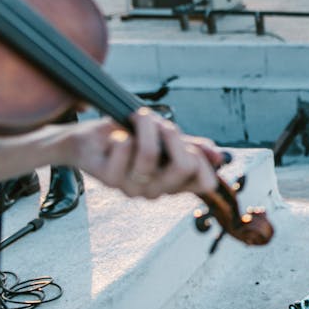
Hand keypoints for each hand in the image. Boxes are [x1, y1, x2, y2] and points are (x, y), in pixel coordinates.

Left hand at [70, 107, 221, 198]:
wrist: (89, 140)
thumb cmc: (129, 137)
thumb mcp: (165, 139)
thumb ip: (192, 147)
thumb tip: (219, 155)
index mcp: (174, 182)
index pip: (205, 182)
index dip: (202, 159)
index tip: (188, 143)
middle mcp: (156, 190)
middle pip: (183, 166)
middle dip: (174, 135)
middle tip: (162, 124)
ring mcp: (133, 188)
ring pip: (150, 155)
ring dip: (145, 127)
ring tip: (138, 118)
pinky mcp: (110, 180)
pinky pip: (125, 150)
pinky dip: (122, 134)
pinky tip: (116, 136)